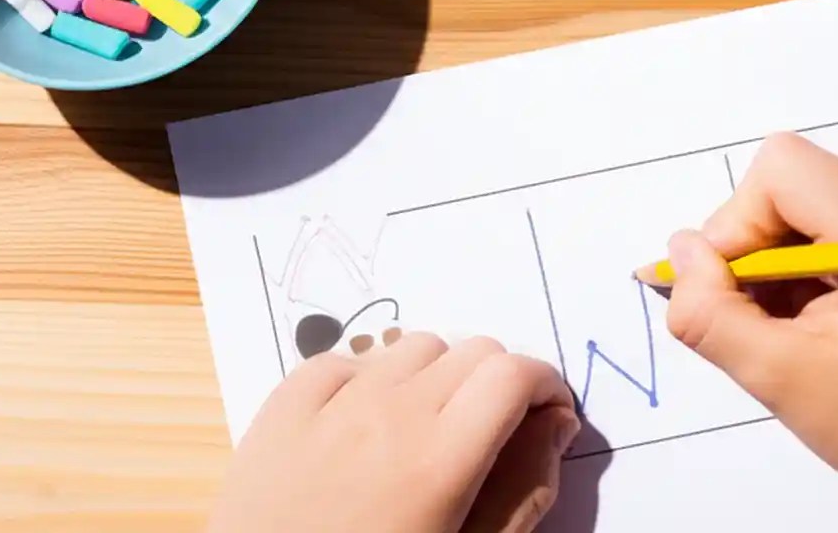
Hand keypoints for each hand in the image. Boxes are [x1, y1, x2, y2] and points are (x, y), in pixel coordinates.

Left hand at [208, 333, 578, 532]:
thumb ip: (522, 491)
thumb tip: (555, 424)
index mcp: (440, 460)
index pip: (513, 374)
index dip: (545, 386)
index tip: (546, 418)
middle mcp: (389, 414)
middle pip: (473, 351)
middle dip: (499, 383)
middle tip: (490, 432)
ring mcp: (330, 404)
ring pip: (415, 346)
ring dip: (437, 376)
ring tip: (425, 427)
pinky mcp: (282, 405)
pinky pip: (347, 361)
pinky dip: (370, 381)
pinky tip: (362, 427)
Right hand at [660, 133, 837, 531]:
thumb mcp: (778, 377)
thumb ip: (710, 311)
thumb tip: (682, 251)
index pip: (783, 170)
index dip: (738, 224)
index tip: (735, 291)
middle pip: (796, 176)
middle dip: (757, 240)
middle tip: (761, 311)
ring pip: (812, 193)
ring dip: (781, 251)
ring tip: (795, 319)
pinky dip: (809, 256)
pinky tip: (819, 311)